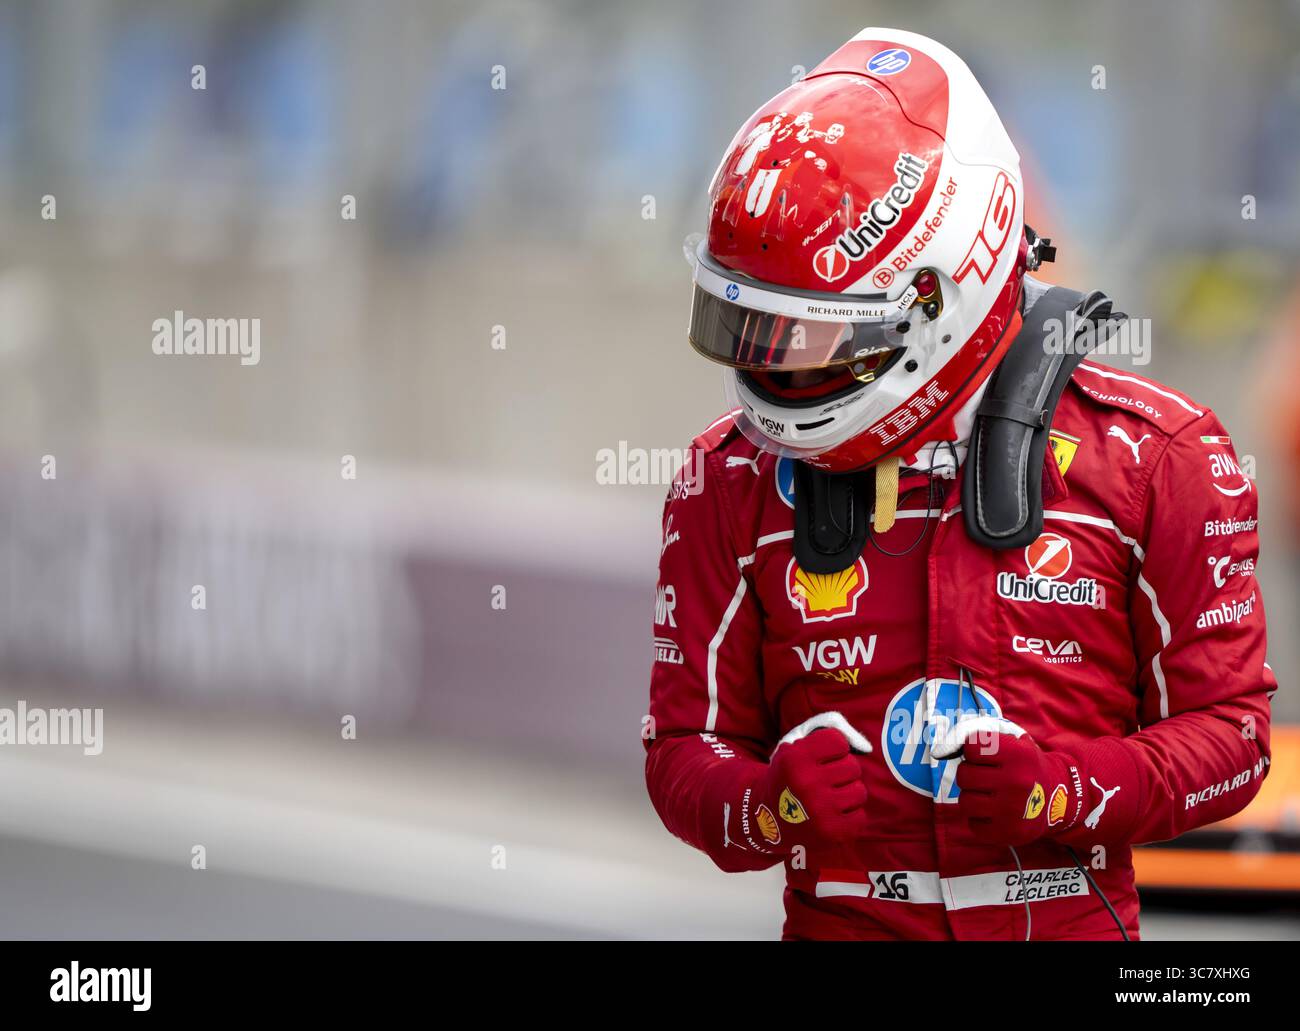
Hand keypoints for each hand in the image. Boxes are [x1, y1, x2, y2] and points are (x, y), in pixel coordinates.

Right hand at [744, 727, 869, 854]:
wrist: (766, 819)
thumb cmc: (789, 776)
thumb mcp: (794, 747)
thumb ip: (828, 731)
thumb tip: (866, 747)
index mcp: (795, 759)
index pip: (839, 742)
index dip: (833, 749)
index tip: (820, 758)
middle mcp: (807, 784)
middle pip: (852, 766)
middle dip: (841, 771)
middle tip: (824, 780)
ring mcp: (820, 811)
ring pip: (859, 791)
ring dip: (847, 793)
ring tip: (828, 798)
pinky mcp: (832, 833)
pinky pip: (860, 817)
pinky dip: (849, 815)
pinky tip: (831, 815)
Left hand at [954, 731, 1084, 845]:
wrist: (1058, 800)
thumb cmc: (1023, 765)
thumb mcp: (1010, 740)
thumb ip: (973, 734)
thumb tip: (938, 751)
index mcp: (1018, 754)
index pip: (971, 746)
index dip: (975, 751)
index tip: (988, 756)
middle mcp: (1017, 781)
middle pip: (964, 775)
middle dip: (971, 774)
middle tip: (988, 777)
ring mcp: (1013, 810)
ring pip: (965, 801)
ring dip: (973, 797)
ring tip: (990, 795)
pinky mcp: (1009, 833)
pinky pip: (973, 825)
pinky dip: (980, 819)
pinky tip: (996, 813)